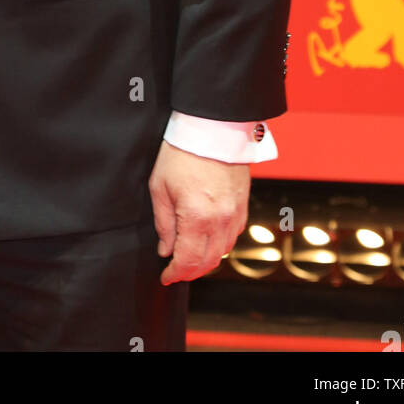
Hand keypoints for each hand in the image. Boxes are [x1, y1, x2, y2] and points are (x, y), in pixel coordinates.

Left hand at [149, 142, 248, 285]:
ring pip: (224, 251)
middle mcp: (221, 220)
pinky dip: (221, 245)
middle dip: (191, 272)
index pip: (188, 260)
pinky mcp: (243, 205)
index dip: (175, 273)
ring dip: (207, 260)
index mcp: (197, 217)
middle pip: (209, 262)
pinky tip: (208, 241)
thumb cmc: (182, 152)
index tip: (166, 276)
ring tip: (190, 258)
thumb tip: (165, 248)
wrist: (212, 127)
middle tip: (176, 272)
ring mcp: (235, 213)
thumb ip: (163, 222)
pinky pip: (234, 235)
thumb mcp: (160, 186)